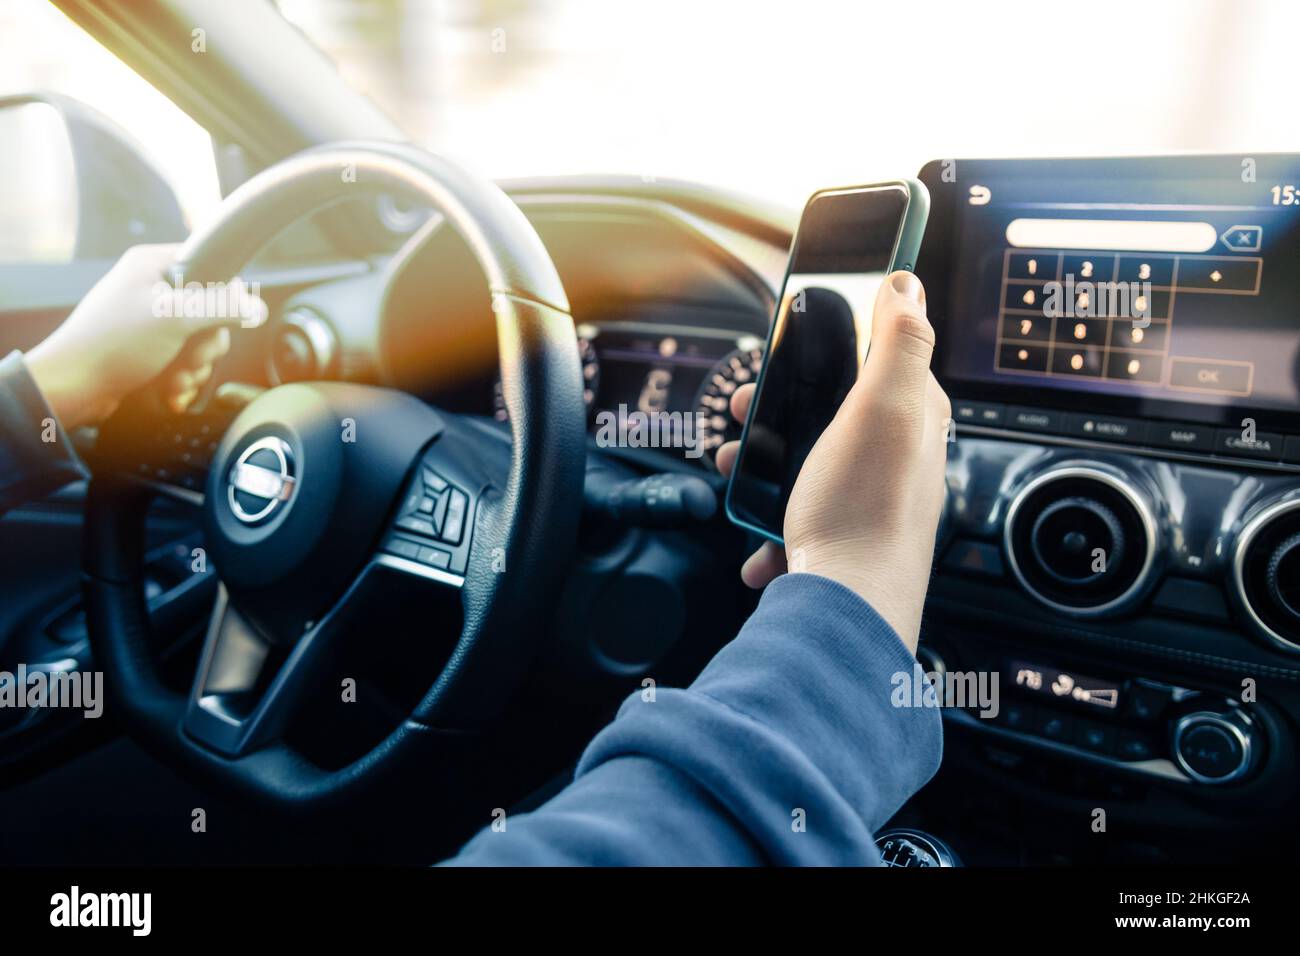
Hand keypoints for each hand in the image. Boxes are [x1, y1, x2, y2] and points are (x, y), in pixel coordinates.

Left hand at [23, 243, 264, 428]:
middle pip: (210, 312)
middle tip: (191, 357)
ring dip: (194, 367)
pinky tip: (170, 389)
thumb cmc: (111, 345)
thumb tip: (257, 306)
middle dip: (205, 346)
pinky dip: (181, 378)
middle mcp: (152, 289)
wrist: (73, 388)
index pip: (210, 268)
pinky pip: (183, 359)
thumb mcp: (174, 318)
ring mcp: (151, 321)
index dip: (221, 298)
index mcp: (153, 265)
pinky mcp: (149, 349)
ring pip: (199, 341)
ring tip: (175, 379)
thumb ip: (221, 308)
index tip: (217, 320)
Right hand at [715, 270, 949, 651]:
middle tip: (742, 410)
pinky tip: (759, 536)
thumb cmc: (862, 511)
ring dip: (764, 462)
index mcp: (915, 418)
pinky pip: (800, 516)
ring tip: (733, 470)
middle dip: (780, 409)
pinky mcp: (845, 540)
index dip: (830, 347)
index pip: (879, 359)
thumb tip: (907, 283)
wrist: (848, 609)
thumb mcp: (882, 408)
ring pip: (808, 463)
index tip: (784, 351)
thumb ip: (900, 340)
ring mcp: (871, 501)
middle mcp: (899, 458)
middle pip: (832, 411)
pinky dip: (771, 520)